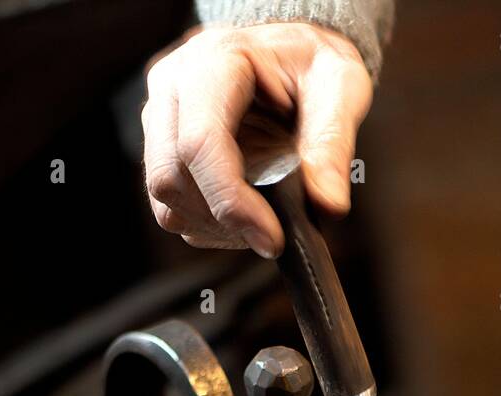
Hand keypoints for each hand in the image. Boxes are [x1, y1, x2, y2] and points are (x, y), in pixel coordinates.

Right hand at [141, 23, 372, 257]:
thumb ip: (333, 144)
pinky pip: (170, 207)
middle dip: (224, 220)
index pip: (200, 143)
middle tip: (274, 237)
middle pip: (171, 178)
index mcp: (211, 63)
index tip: (271, 238)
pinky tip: (244, 214)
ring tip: (262, 221)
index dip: (232, 201)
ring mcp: (160, 121)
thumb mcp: (340, 87)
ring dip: (214, 226)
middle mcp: (172, 89)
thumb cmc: (312, 63)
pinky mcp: (161, 150)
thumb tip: (328, 203)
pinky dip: (206, 225)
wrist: (290, 53)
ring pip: (164, 199)